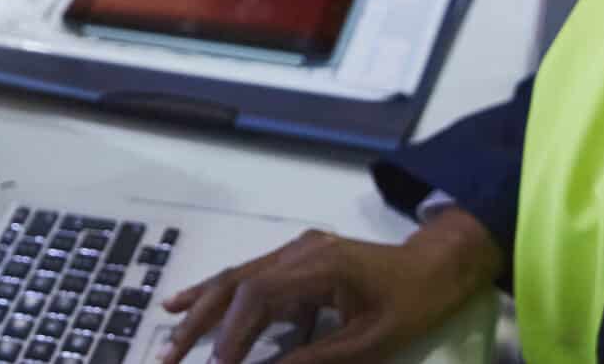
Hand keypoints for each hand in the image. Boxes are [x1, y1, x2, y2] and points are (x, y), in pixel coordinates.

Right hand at [157, 208, 500, 363]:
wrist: (435, 266)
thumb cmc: (410, 304)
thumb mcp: (369, 342)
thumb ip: (317, 359)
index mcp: (319, 265)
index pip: (259, 297)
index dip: (232, 334)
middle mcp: (300, 250)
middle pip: (237, 283)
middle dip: (200, 320)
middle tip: (170, 355)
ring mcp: (297, 251)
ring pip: (238, 277)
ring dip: (203, 306)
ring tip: (167, 328)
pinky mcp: (298, 260)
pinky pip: (253, 277)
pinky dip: (224, 296)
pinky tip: (195, 305)